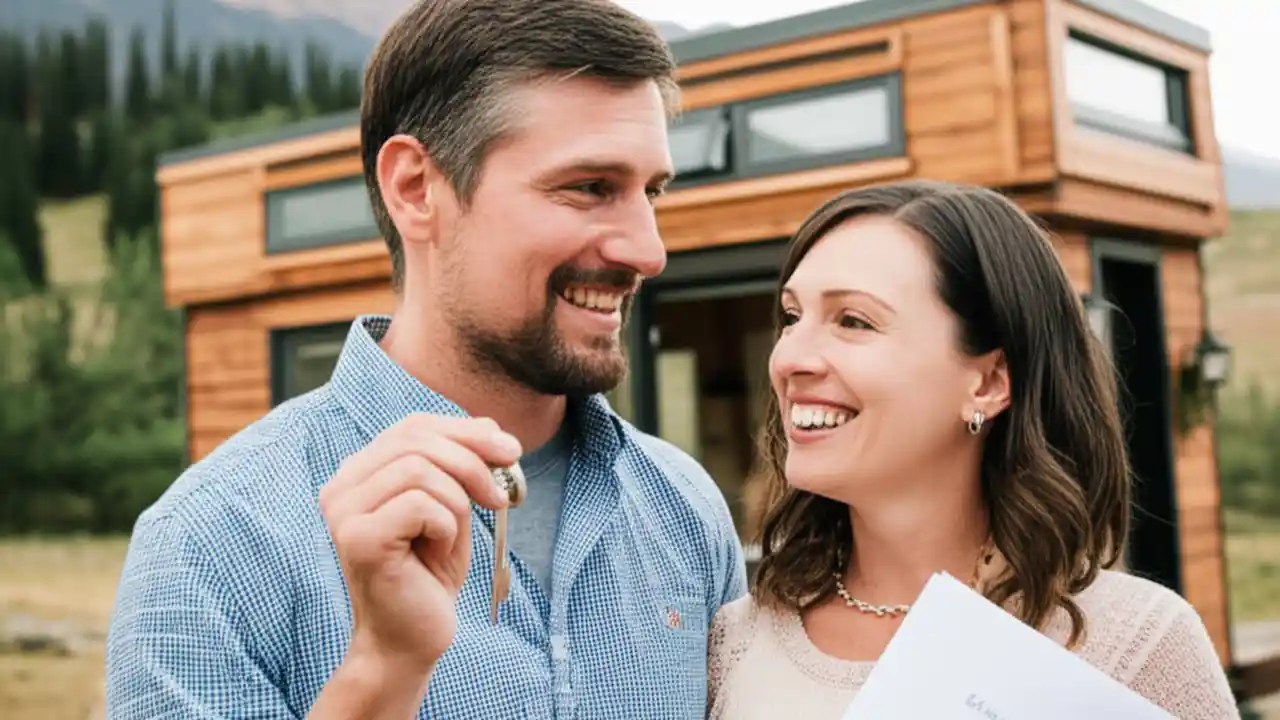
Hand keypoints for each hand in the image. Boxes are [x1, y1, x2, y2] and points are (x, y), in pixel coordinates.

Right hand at [319, 413, 519, 670]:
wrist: (411, 640)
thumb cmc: (430, 573)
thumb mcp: (453, 506)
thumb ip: (462, 463)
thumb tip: (492, 427)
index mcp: (359, 473)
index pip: (414, 426)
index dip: (466, 431)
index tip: (510, 450)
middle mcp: (341, 487)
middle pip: (416, 439)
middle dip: (472, 461)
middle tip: (500, 496)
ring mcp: (344, 512)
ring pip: (420, 468)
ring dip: (457, 502)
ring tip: (453, 538)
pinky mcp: (358, 538)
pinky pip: (421, 504)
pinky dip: (446, 527)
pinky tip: (437, 553)